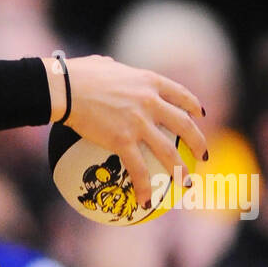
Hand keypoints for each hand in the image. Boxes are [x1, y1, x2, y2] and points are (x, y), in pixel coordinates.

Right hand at [44, 53, 207, 211]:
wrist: (65, 88)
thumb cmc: (78, 74)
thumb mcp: (105, 65)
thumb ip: (115, 70)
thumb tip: (109, 68)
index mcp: (148, 82)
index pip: (180, 94)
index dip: (193, 106)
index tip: (200, 115)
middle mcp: (150, 102)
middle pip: (184, 125)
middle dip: (197, 142)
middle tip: (203, 156)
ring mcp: (139, 123)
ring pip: (169, 151)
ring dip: (181, 170)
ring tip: (186, 184)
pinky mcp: (123, 141)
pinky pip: (138, 169)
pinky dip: (144, 187)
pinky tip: (146, 201)